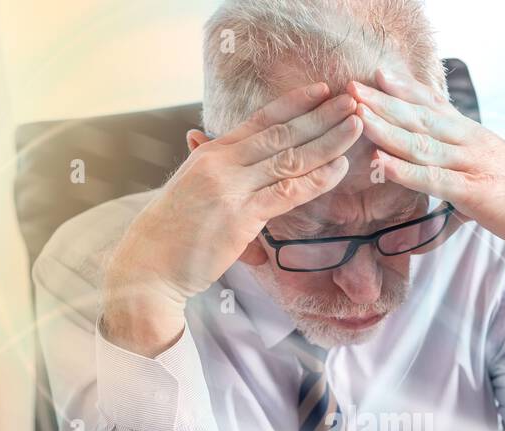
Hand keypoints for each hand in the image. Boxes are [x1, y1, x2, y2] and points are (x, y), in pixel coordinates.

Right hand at [103, 83, 362, 354]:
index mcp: (210, 152)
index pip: (260, 119)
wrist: (148, 265)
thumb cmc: (169, 231)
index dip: (294, 103)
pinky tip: (338, 169)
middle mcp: (222, 163)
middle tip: (352, 100)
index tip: (321, 90)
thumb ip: (203, 163)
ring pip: (289, 159)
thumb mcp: (187, 187)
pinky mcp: (241, 218)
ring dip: (327, 142)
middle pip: (281, 132)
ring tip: (356, 127)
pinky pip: (287, 193)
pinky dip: (316, 180)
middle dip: (320, 115)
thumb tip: (200, 140)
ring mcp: (232, 189)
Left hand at [350, 69, 504, 295]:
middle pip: (419, 118)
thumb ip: (454, 189)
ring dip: (386, 128)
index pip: (434, 107)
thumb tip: (427, 209)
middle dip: (383, 102)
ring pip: (420, 143)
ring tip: (356, 115)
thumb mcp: (485, 182)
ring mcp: (471, 165)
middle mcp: (470, 142)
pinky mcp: (473, 192)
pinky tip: (381, 165)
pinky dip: (404, 171)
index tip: (377, 74)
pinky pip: (432, 179)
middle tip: (349, 86)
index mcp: (473, 136)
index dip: (405, 90)